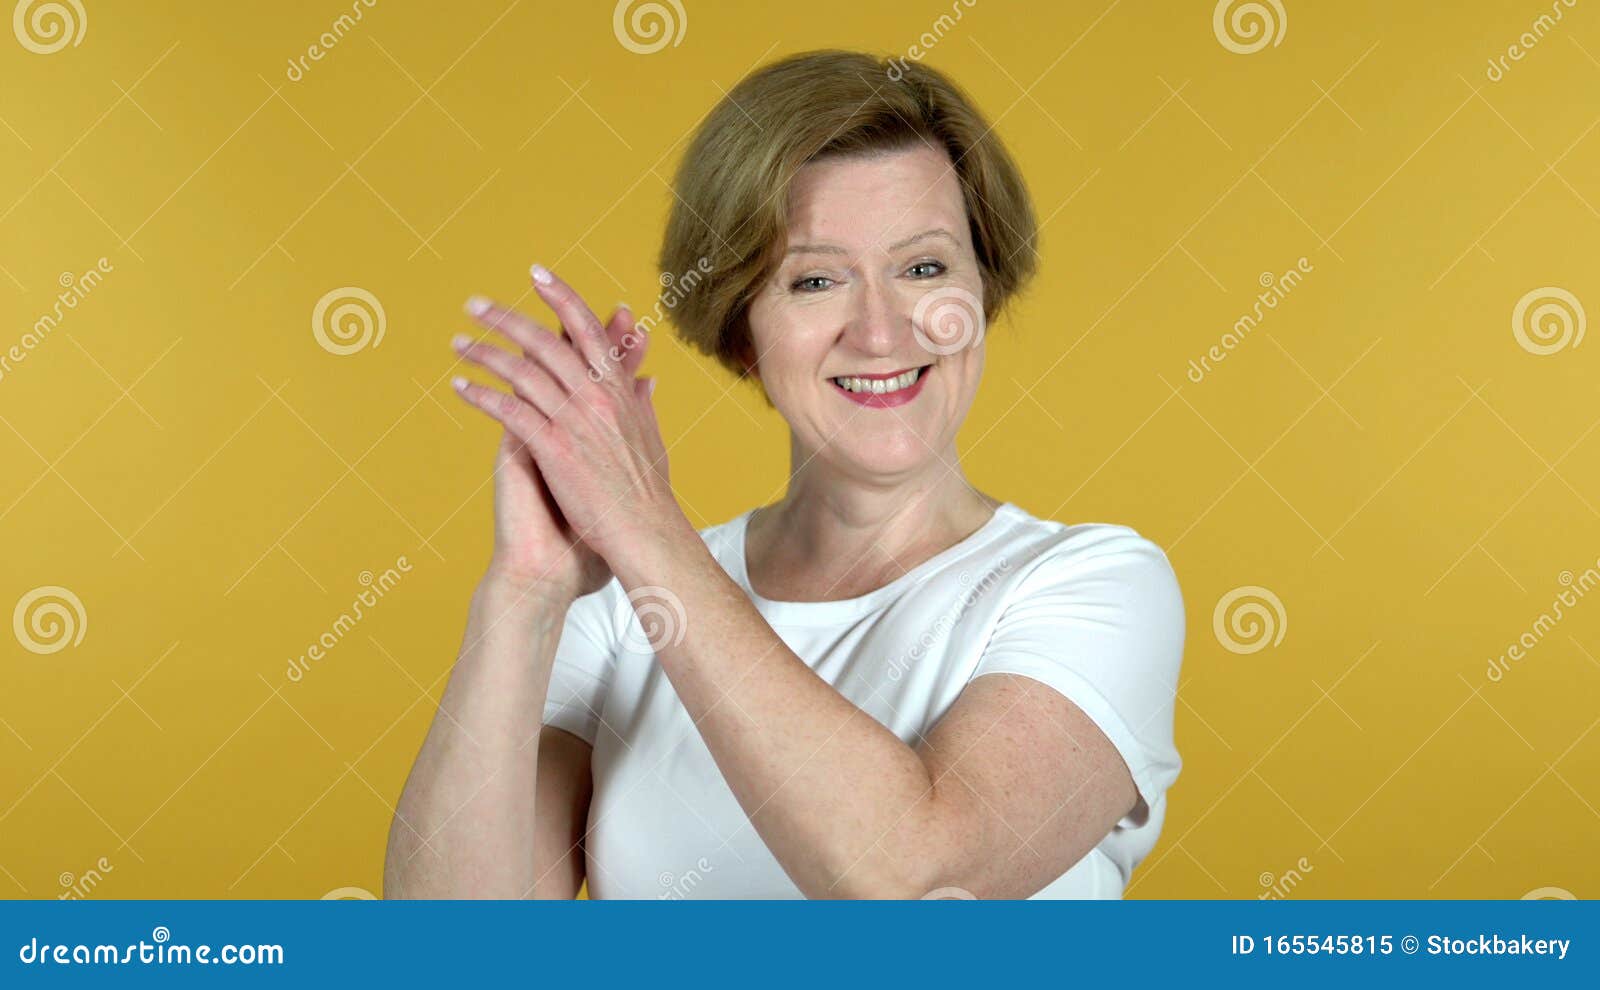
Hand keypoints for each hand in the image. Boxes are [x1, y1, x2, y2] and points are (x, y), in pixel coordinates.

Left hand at [451, 266, 677, 573]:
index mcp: (619, 389)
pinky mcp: (555, 448)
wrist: (647, 533)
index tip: (537, 274)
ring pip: (522, 371)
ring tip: (458, 344)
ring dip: (484, 353)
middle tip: (474, 304)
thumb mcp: (652, 438)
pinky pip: (510, 411)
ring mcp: (575, 420)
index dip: (561, 296)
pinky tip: (460, 388)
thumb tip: (645, 380)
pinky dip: (482, 396)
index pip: (588, 329)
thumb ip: (642, 405)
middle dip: (506, 317)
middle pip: (546, 341)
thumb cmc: (649, 494)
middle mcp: (597, 396)